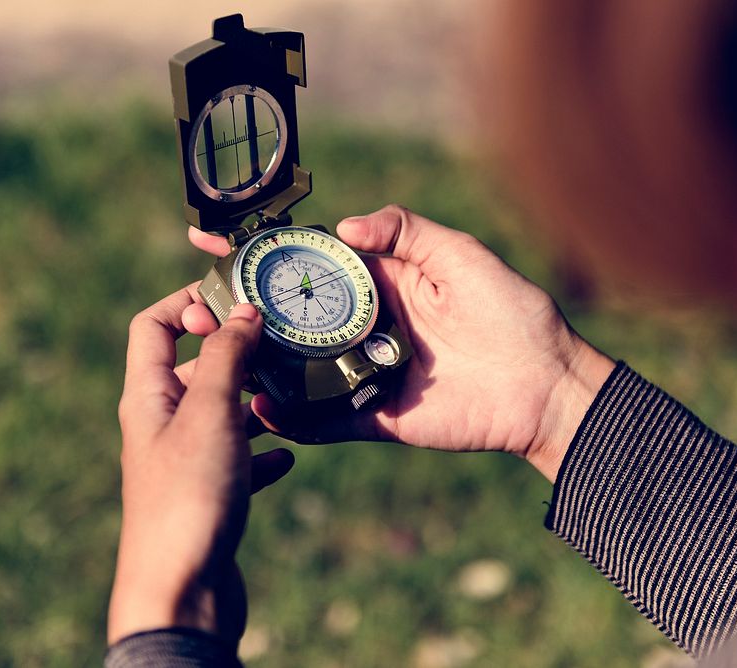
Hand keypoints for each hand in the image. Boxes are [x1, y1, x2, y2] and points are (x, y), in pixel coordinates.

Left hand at [108, 285, 294, 645]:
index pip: (153, 325)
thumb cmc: (189, 496)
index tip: (236, 298)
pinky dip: (263, 451)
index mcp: (146, 396)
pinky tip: (289, 454)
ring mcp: (185, 461)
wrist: (182, 592)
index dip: (188, 302)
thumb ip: (226, 356)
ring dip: (254, 400)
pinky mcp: (210, 495)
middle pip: (192, 366)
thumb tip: (243, 311)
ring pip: (221, 412)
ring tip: (292, 392)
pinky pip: (239, 459)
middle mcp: (161, 424)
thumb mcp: (210, 413)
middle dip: (235, 351)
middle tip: (280, 342)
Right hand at [183, 206, 614, 480]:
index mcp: (378, 281)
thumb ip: (404, 231)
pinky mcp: (373, 416)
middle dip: (238, 309)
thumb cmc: (510, 310)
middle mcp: (361, 325)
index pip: (305, 261)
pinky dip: (290, 417)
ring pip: (295, 367)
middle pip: (287, 316)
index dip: (258, 250)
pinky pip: (322, 419)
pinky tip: (256, 407)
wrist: (545, 384)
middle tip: (190, 305)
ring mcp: (362, 371)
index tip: (208, 239)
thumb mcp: (459, 254)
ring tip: (206, 354)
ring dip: (250, 361)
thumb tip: (343, 227)